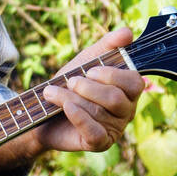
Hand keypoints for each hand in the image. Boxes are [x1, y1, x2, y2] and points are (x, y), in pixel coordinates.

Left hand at [37, 26, 144, 152]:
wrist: (42, 113)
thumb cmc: (69, 86)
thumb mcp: (85, 61)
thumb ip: (106, 46)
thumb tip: (127, 32)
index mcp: (128, 90)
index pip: (134, 82)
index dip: (112, 75)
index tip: (90, 70)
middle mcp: (126, 111)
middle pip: (116, 99)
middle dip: (88, 88)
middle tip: (70, 81)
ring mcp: (114, 129)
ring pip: (100, 113)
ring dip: (72, 98)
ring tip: (52, 92)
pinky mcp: (99, 143)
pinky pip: (95, 132)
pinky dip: (79, 117)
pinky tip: (66, 107)